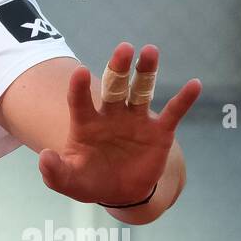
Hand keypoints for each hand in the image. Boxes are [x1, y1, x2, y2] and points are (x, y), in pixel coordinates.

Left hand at [38, 42, 200, 206]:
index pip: (79, 100)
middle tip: (124, 48)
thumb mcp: (69, 181)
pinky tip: (195, 84)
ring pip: (142, 90)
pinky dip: (184, 99)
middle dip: (118, 67)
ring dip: (146, 71)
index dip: (79, 87)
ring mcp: (135, 120)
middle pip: (114, 86)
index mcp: (86, 123)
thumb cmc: (89, 181)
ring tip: (150, 51)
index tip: (80, 71)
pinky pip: (173, 112)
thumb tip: (45, 156)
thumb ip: (55, 172)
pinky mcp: (159, 131)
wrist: (120, 192)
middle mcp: (111, 115)